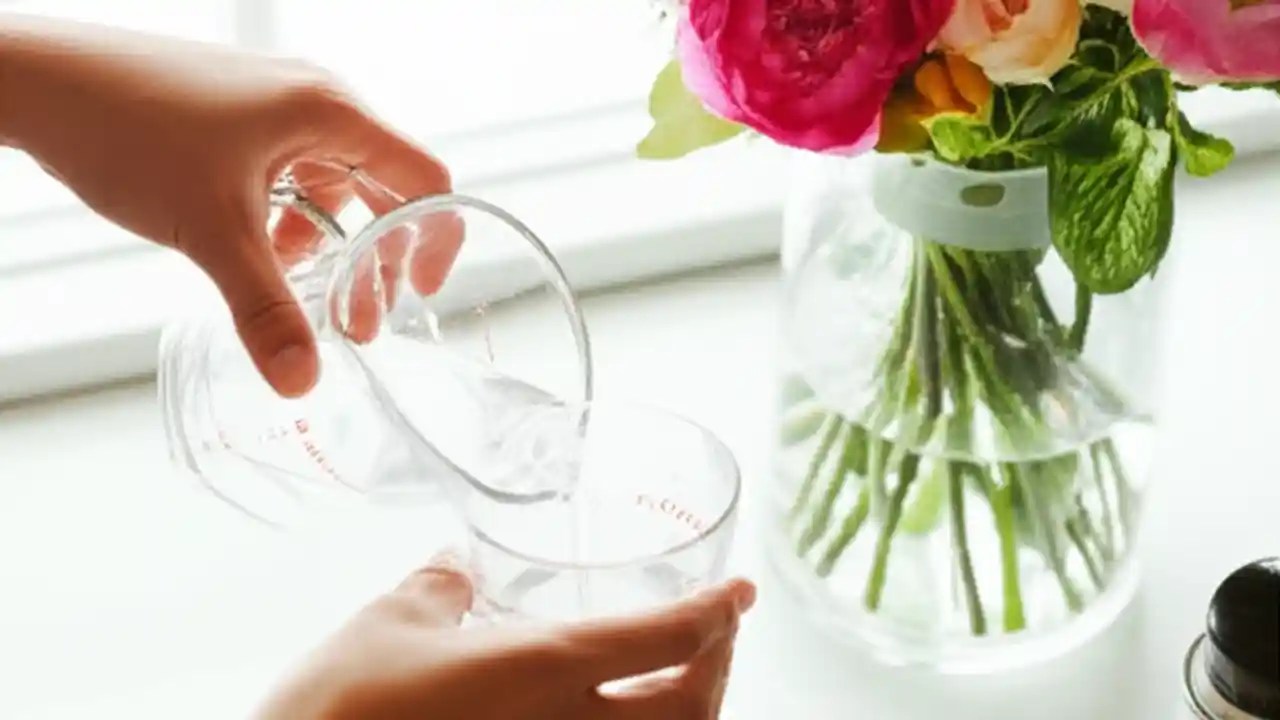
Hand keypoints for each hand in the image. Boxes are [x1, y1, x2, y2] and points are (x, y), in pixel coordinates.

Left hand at [0, 14, 452, 396]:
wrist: (41, 81)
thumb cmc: (128, 128)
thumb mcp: (211, 232)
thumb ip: (265, 310)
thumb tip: (302, 381)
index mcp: (330, 113)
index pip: (424, 178)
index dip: (435, 239)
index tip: (419, 294)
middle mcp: (316, 103)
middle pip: (384, 188)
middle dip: (377, 260)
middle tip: (359, 323)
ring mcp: (279, 108)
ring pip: (335, 188)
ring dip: (330, 249)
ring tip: (310, 302)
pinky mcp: (245, 119)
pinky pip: (294, 179)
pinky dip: (291, 226)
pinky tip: (264, 261)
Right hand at [256, 557, 755, 719]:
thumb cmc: (340, 709)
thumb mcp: (390, 624)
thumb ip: (440, 587)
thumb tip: (459, 567)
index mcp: (548, 671)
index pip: (669, 638)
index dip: (716, 612)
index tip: (739, 593)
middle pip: (693, 710)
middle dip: (718, 667)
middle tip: (715, 632)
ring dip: (684, 712)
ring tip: (673, 678)